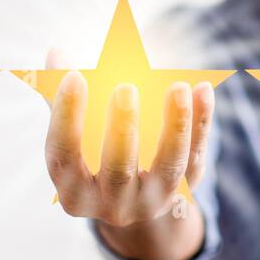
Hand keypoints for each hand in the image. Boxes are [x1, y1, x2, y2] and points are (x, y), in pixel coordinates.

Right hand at [43, 50, 214, 230]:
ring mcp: (152, 202)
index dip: (66, 116)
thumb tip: (56, 53)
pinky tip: (203, 89)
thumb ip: (62, 100)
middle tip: (125, 87)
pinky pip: (196, 156)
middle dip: (122, 128)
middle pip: (118, 168)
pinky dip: (201, 123)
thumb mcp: (76, 138)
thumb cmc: (95, 157)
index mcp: (73, 191)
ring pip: (167, 166)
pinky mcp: (184, 191)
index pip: (64, 155)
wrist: (136, 201)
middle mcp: (112, 205)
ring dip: (174, 124)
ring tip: (178, 87)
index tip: (74, 76)